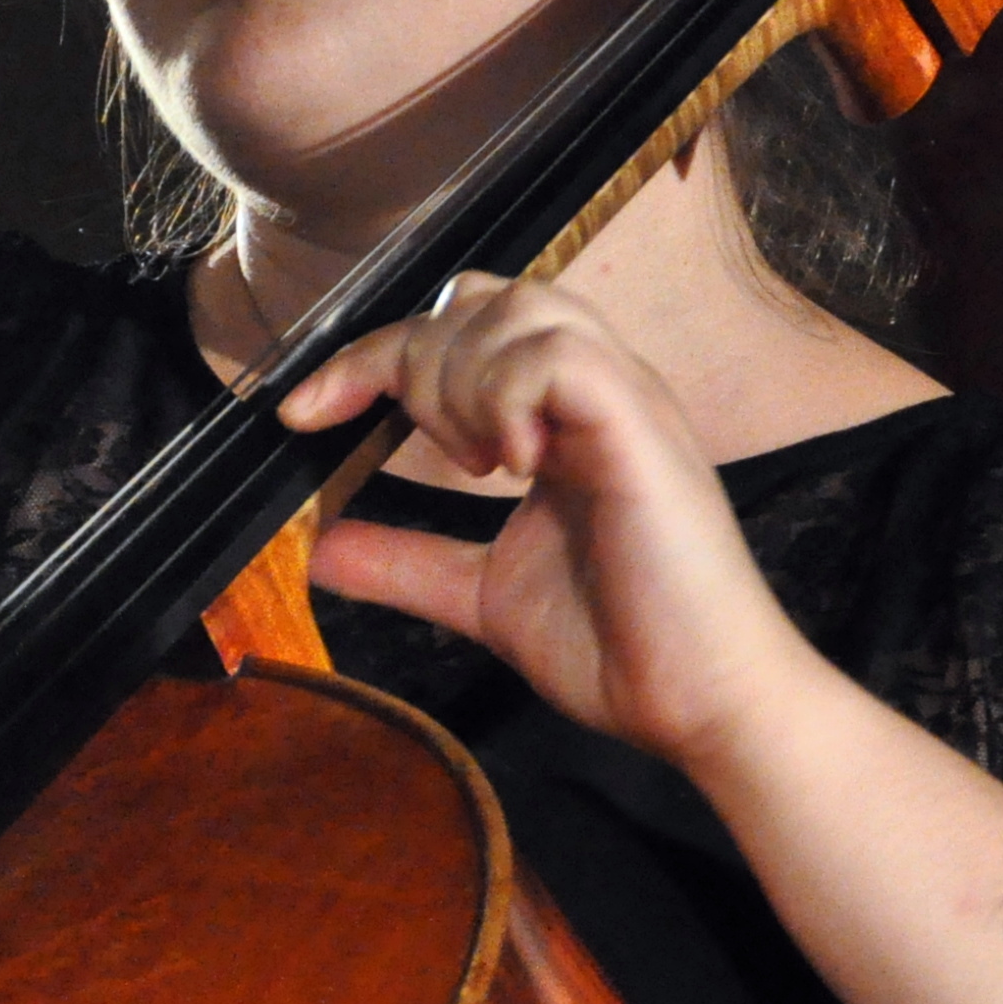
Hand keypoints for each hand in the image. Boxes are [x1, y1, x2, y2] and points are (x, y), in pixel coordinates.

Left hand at [278, 273, 822, 768]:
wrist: (699, 707)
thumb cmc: (621, 648)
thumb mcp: (482, 597)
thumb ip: (407, 564)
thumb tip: (317, 550)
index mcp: (561, 420)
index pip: (459, 331)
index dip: (371, 357)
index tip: (303, 415)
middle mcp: (597, 393)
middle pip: (484, 296)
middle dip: (413, 358)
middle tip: (413, 447)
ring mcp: (625, 404)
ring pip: (524, 306)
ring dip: (464, 377)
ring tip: (476, 463)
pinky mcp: (643, 432)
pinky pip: (562, 357)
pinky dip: (510, 397)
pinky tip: (513, 466)